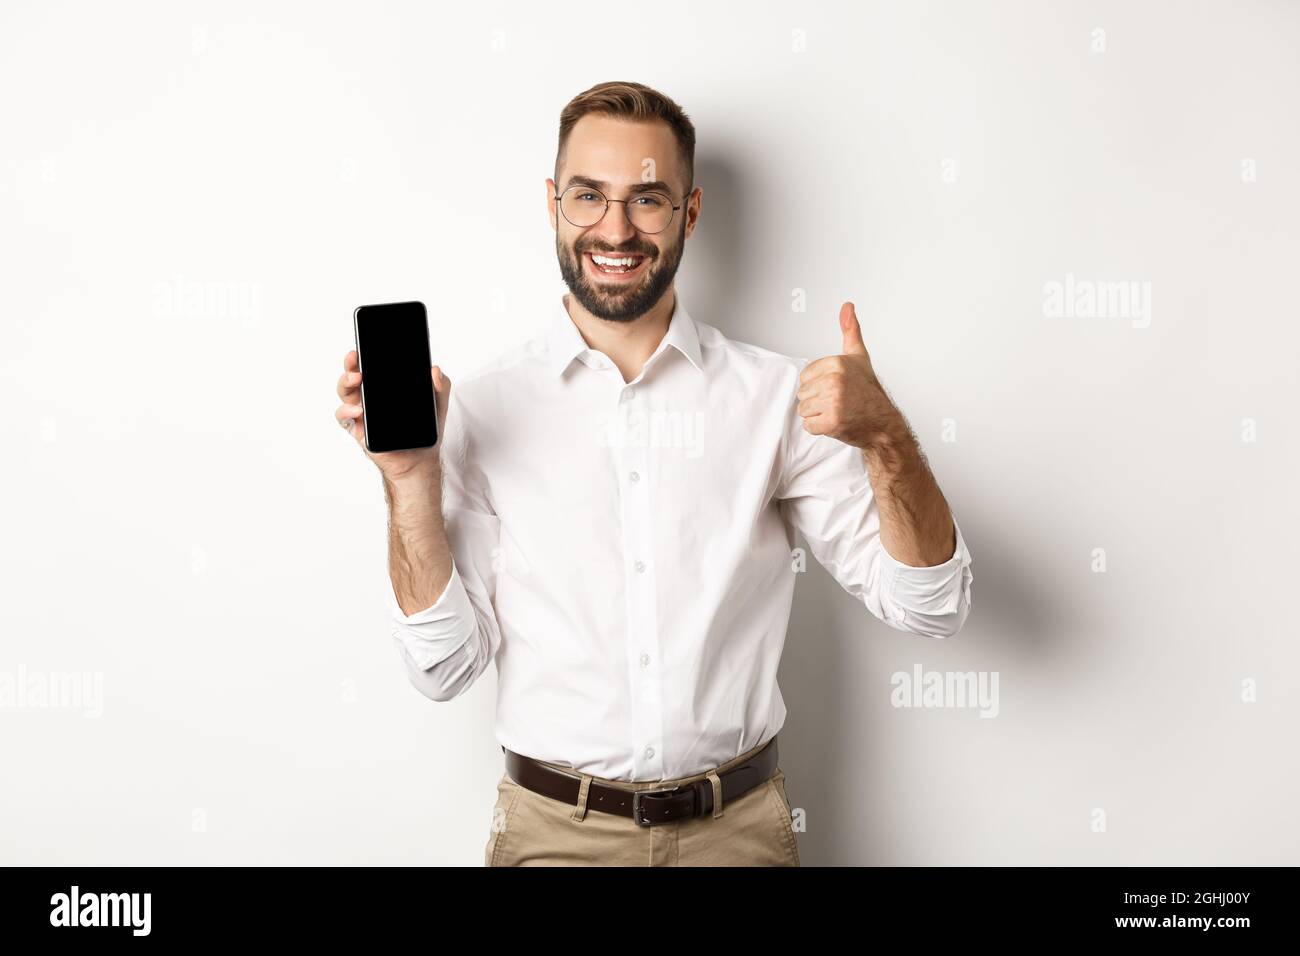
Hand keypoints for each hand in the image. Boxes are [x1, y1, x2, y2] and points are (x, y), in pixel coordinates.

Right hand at [334, 350, 450, 481]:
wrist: (420, 461)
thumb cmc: (424, 432)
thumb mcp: (436, 405)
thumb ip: (440, 387)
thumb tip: (436, 370)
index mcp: (385, 389)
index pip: (371, 367)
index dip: (364, 355)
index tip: (364, 345)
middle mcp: (369, 398)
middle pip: (353, 376)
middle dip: (350, 364)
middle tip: (355, 357)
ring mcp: (361, 414)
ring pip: (345, 393)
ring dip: (345, 382)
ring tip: (357, 378)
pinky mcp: (358, 430)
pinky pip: (344, 418)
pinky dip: (346, 411)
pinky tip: (359, 410)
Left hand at [797, 302, 904, 449]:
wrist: (883, 423)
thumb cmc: (869, 391)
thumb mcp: (859, 357)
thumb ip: (850, 331)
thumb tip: (847, 305)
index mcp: (837, 363)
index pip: (805, 376)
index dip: (818, 383)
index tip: (838, 387)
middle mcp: (834, 380)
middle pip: (802, 393)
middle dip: (817, 400)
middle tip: (839, 401)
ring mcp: (832, 402)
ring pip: (804, 410)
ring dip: (818, 414)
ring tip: (838, 411)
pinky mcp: (831, 422)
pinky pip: (809, 426)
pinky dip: (820, 428)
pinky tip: (837, 422)